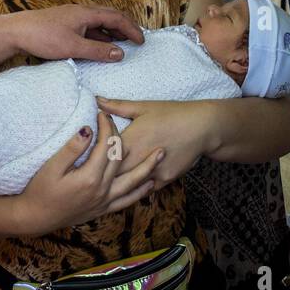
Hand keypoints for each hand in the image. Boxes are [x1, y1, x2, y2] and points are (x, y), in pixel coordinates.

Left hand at [10, 4, 144, 62]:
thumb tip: (121, 53)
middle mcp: (81, 12)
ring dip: (112, 32)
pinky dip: (98, 36)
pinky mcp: (64, 25)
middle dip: (125, 27)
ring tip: (121, 44)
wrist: (15, 32)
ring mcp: (72, 17)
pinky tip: (98, 46)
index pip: (116, 17)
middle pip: (109, 17)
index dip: (131, 29)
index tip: (141, 41)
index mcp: (86, 13)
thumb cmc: (43, 37)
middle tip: (136, 40)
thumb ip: (98, 51)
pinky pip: (88, 28)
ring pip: (98, 23)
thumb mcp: (73, 47)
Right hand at [14, 111, 162, 234]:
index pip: (106, 145)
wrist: (35, 218)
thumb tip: (88, 129)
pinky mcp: (102, 209)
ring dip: (147, 168)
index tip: (103, 113)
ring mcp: (104, 201)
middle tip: (124, 123)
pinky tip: (149, 186)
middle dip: (123, 138)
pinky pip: (127, 201)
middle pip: (120, 159)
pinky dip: (140, 192)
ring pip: (132, 182)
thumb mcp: (51, 167)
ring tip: (161, 155)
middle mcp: (102, 189)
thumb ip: (72, 148)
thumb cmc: (40, 191)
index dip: (107, 126)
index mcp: (90, 177)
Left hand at [96, 97, 213, 187]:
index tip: (86, 159)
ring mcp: (153, 171)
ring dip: (119, 184)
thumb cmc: (172, 113)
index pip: (104, 155)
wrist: (202, 127)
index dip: (95, 158)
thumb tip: (97, 100)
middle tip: (92, 176)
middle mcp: (140, 158)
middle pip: (113, 174)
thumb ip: (117, 106)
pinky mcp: (165, 179)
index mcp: (131, 140)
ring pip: (129, 184)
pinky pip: (146, 188)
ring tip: (105, 186)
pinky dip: (137, 186)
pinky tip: (128, 187)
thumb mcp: (144, 107)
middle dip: (103, 175)